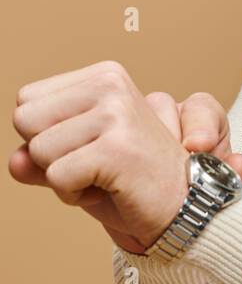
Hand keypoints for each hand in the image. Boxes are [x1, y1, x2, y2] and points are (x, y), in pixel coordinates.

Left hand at [8, 61, 241, 254]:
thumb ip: (40, 157)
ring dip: (64, 179)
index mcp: (105, 76)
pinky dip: (75, 196)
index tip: (87, 147)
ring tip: (104, 177)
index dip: (45, 135)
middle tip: (94, 165)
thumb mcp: (78, 162)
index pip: (27, 100)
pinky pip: (58, 179)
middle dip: (49, 155)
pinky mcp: (117, 148)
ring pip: (39, 152)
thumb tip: (15, 161)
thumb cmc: (131, 182)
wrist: (183, 208)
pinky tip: (110, 190)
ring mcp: (116, 115)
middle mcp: (111, 85)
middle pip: (25, 120)